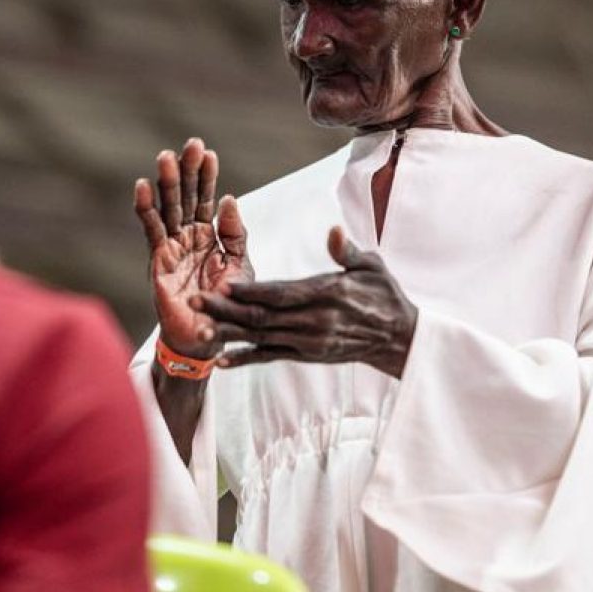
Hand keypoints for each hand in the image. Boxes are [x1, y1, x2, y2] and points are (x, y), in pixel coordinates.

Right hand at [134, 138, 251, 357]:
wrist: (206, 340)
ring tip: (166, 157)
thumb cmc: (226, 306)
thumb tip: (229, 199)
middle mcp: (188, 237)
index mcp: (209, 236)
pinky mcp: (158, 261)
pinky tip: (143, 186)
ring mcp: (171, 247)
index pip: (206, 199)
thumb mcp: (240, 266)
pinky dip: (146, 208)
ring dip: (166, 183)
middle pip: (185, 197)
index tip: (209, 153)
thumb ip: (235, 234)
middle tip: (190, 145)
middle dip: (187, 171)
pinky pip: (151, 231)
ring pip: (168, 208)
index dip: (206, 177)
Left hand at [195, 226, 417, 377]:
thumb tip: (334, 230)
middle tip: (193, 301)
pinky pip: (270, 357)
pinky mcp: (305, 356)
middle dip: (224, 309)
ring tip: (197, 330)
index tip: (223, 284)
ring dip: (227, 334)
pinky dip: (245, 358)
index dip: (251, 290)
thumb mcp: (372, 267)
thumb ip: (347, 251)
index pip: (281, 293)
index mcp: (327, 295)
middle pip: (261, 317)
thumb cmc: (384, 295)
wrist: (399, 340)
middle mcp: (313, 323)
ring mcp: (308, 342)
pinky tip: (222, 360)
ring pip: (259, 338)